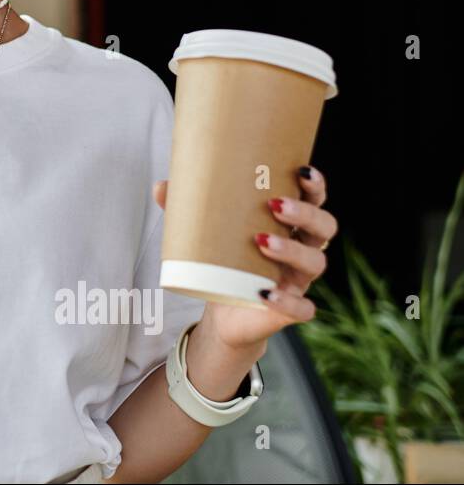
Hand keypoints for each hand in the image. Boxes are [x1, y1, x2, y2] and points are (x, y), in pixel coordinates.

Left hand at [152, 166, 337, 353]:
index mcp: (290, 226)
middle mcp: (303, 250)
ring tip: (261, 240)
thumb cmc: (223, 261)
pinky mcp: (290, 310)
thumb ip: (186, 208)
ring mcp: (299, 281)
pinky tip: (265, 292)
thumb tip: (160, 186)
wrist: (223, 313)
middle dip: (305, 214)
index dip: (316, 186)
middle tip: (274, 204)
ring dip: (293, 250)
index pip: (316, 200)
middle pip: (324, 228)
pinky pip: (301, 308)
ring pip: (315, 263)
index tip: (302, 171)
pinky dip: (287, 301)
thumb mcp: (206, 233)